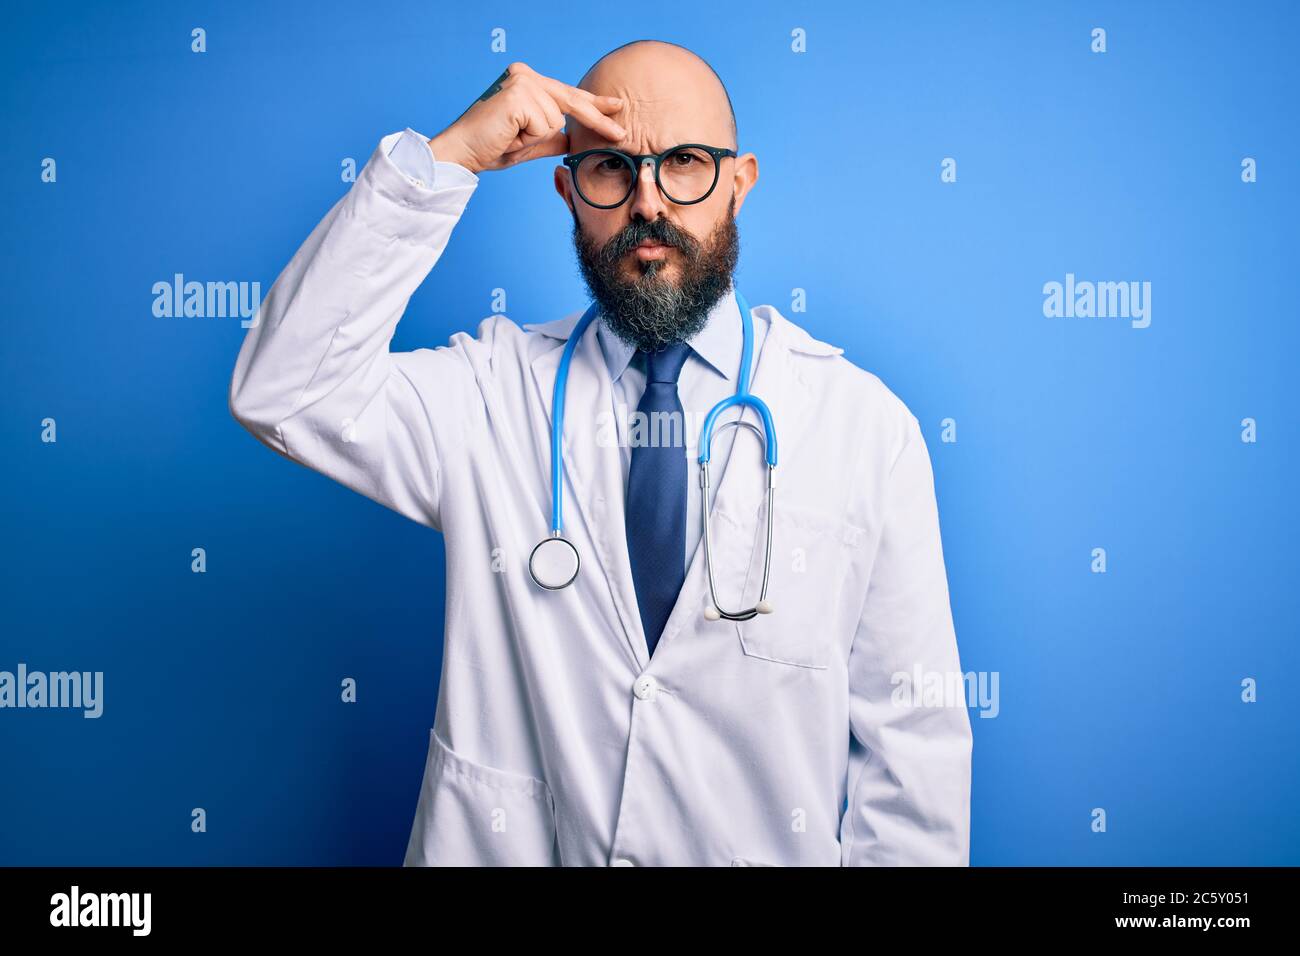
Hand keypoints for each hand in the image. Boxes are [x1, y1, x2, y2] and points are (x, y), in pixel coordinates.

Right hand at [426, 61, 625, 174]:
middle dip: (597, 119)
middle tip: (620, 132)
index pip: (567, 94)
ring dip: (535, 138)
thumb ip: (551, 137)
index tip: (616, 107)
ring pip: (555, 121)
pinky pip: (543, 126)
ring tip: (511, 138)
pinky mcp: (518, 95)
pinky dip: (528, 138)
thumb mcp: (529, 142)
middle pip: (570, 101)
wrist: (463, 152)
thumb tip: (572, 139)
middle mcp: (525, 75)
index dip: (594, 103)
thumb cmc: (492, 147)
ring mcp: (522, 82)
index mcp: (527, 82)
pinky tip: (509, 134)